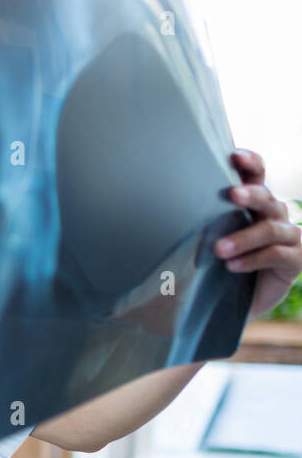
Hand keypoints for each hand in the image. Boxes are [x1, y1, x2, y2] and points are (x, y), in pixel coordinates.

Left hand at [213, 149, 301, 320]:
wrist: (237, 301)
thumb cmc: (220, 263)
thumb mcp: (210, 238)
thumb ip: (204, 220)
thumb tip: (168, 207)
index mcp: (255, 202)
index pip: (257, 174)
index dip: (250, 162)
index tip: (233, 156)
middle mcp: (275, 214)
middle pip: (267, 197)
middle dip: (250, 195)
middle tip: (232, 195)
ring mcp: (289, 235)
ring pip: (270, 229)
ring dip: (244, 238)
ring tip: (219, 250)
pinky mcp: (295, 259)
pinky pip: (276, 254)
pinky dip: (253, 259)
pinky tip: (233, 266)